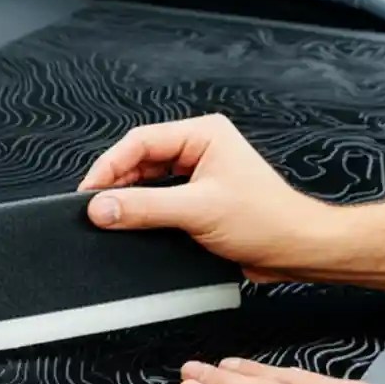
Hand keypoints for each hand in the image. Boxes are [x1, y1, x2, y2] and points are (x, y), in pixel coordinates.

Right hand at [79, 114, 339, 281]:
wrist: (296, 249)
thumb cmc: (267, 221)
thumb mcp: (197, 211)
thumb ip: (145, 208)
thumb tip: (101, 207)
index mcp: (204, 134)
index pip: (140, 141)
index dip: (109, 166)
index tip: (89, 193)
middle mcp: (200, 148)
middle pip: (140, 160)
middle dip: (116, 183)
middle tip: (94, 209)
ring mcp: (200, 174)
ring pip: (148, 181)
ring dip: (130, 199)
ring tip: (111, 218)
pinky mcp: (199, 200)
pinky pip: (159, 200)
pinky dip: (143, 213)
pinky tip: (134, 226)